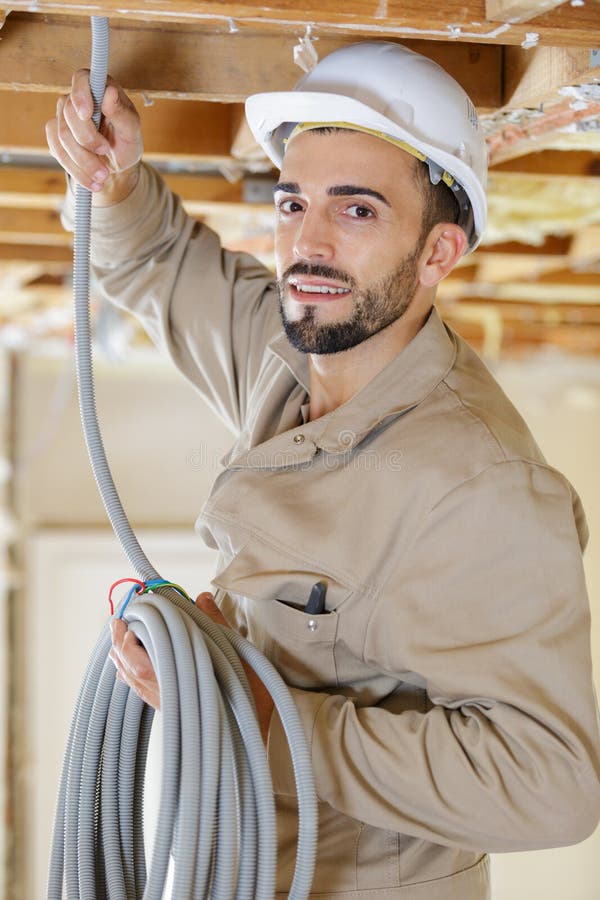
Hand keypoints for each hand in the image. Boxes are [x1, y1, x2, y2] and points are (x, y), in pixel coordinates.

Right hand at [46, 68, 142, 202]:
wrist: (115, 165)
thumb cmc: (126, 142)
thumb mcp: (133, 132)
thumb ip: (123, 113)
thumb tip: (110, 92)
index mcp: (99, 88)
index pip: (81, 78)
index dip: (80, 95)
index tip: (86, 113)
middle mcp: (78, 98)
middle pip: (69, 113)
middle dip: (88, 139)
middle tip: (105, 152)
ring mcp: (63, 115)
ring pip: (62, 136)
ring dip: (84, 160)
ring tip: (102, 175)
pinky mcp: (55, 134)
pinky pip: (57, 151)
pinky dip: (76, 169)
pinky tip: (91, 180)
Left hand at [109, 592, 274, 742]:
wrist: (248, 735)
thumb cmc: (247, 702)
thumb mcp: (237, 656)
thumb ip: (215, 624)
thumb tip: (201, 599)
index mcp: (179, 685)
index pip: (140, 663)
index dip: (130, 639)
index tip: (130, 618)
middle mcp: (165, 696)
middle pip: (129, 670)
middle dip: (121, 643)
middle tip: (119, 621)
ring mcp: (162, 703)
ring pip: (130, 679)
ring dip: (123, 656)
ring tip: (120, 635)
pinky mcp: (164, 707)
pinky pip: (137, 688)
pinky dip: (129, 671)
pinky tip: (130, 661)